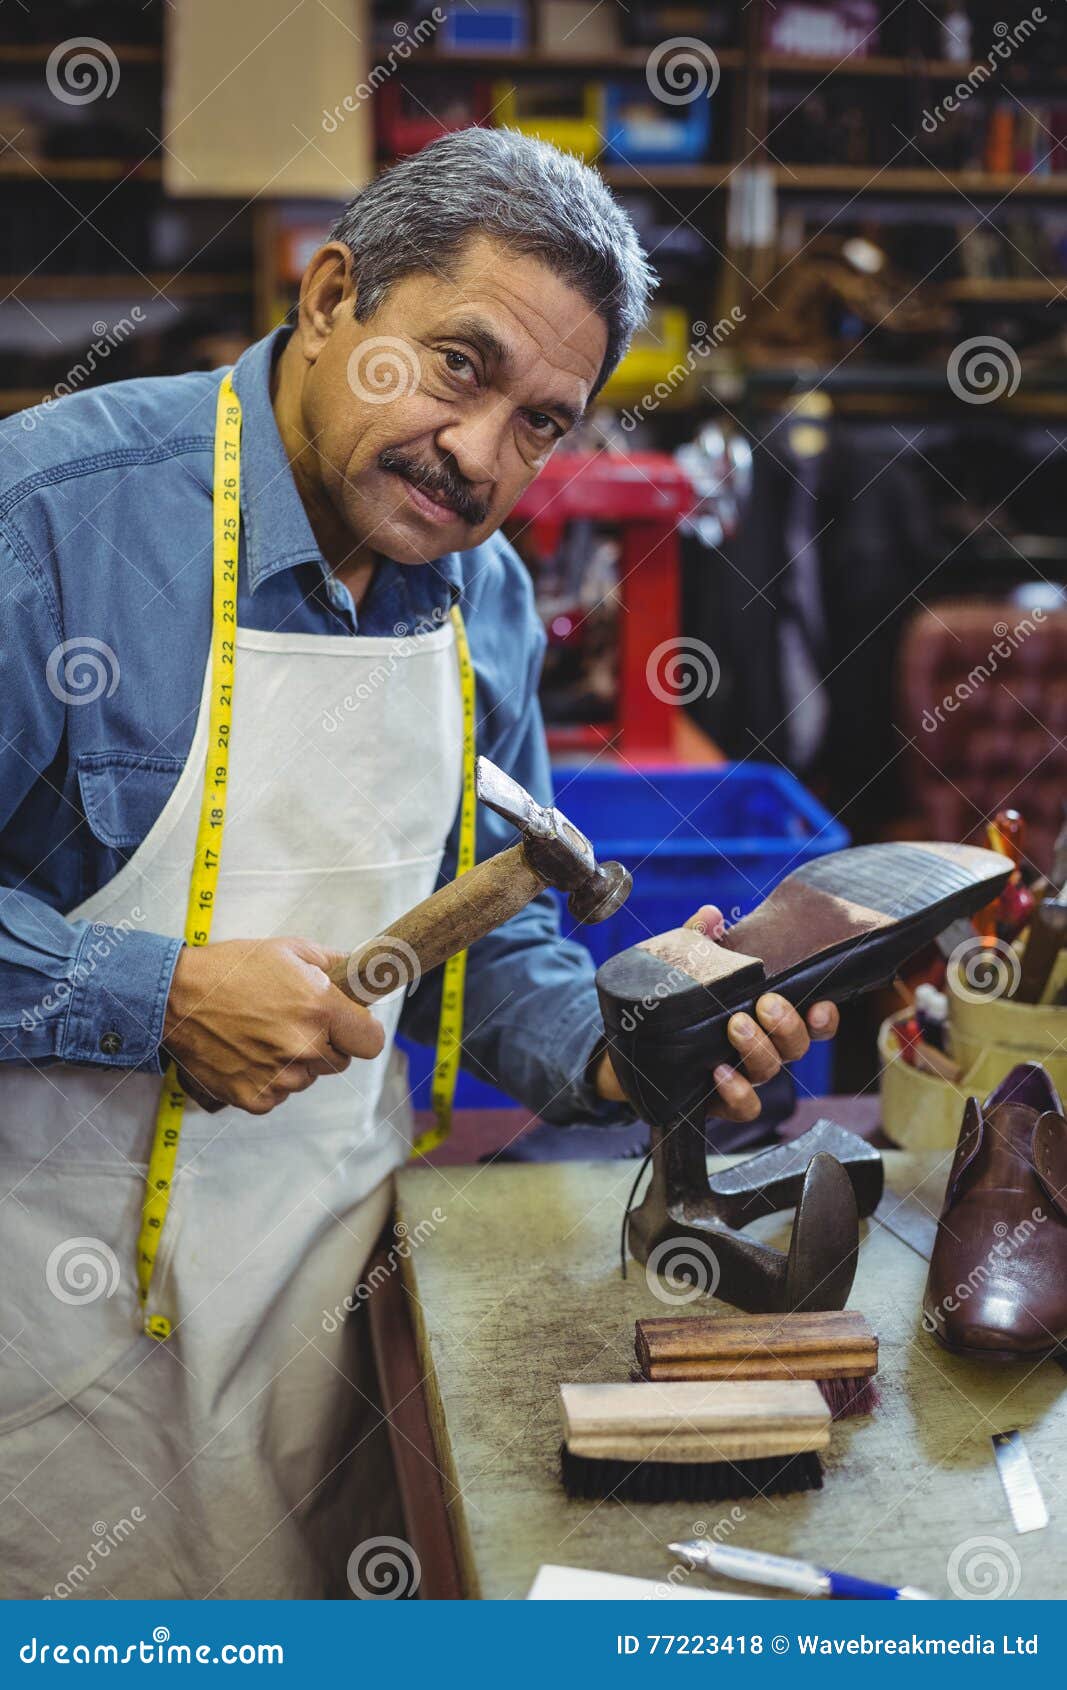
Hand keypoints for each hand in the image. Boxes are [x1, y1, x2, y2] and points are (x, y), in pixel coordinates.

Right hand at [162, 936, 383, 1115]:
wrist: (176, 997)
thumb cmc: (230, 970)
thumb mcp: (288, 950)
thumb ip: (333, 963)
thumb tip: (359, 971)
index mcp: (321, 1010)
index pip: (371, 1041)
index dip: (362, 1032)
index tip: (350, 1026)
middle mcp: (306, 1047)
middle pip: (340, 1061)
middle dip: (325, 1044)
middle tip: (294, 1022)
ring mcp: (281, 1077)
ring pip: (308, 1078)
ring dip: (295, 1062)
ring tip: (263, 1034)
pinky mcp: (256, 1097)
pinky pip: (279, 1094)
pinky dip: (268, 1079)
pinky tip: (248, 1052)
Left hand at [594, 903, 838, 1122]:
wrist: (633, 1042)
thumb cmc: (676, 999)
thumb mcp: (687, 964)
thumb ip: (701, 938)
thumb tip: (711, 914)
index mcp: (766, 1016)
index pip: (812, 1022)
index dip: (824, 1017)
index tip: (819, 1003)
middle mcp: (762, 1047)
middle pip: (796, 1046)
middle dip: (788, 1025)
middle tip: (766, 1004)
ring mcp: (743, 1074)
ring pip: (770, 1071)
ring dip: (758, 1049)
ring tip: (735, 1025)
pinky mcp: (717, 1099)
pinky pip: (744, 1107)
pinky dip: (738, 1092)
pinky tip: (719, 1071)